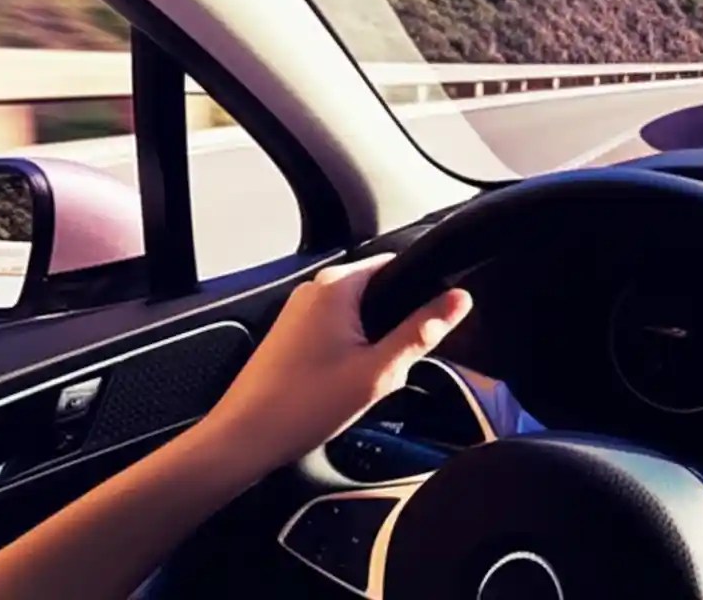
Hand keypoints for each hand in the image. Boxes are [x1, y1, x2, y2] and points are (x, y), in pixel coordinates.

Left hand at [202, 254, 472, 475]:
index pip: (399, 265)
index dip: (424, 292)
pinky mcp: (293, 334)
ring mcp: (300, 311)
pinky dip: (351, 354)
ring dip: (373, 345)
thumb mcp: (378, 372)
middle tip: (391, 367)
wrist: (244, 438)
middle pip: (380, 293)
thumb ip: (421, 332)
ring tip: (362, 381)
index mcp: (338, 286)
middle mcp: (316, 290)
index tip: (431, 325)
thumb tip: (458, 300)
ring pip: (360, 317)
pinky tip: (343, 385)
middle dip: (395, 328)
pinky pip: (338, 332)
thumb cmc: (302, 405)